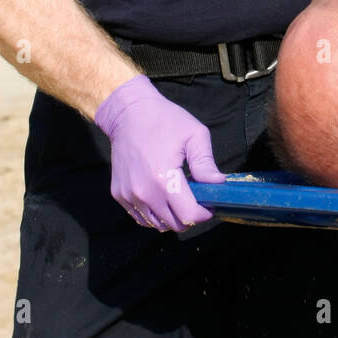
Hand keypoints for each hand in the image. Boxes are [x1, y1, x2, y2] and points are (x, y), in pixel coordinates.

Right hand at [95, 76, 225, 231]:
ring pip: (157, 224)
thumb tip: (219, 183)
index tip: (209, 203)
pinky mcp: (119, 194)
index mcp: (164, 179)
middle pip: (174, 224)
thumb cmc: (164, 120)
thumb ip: (205, 163)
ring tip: (178, 196)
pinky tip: (161, 196)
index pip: (188, 216)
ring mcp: (129, 195)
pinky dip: (154, 213)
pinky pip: (140, 217)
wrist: (128, 113)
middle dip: (189, 216)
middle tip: (196, 199)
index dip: (203, 213)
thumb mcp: (194, 135)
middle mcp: (144, 192)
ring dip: (171, 217)